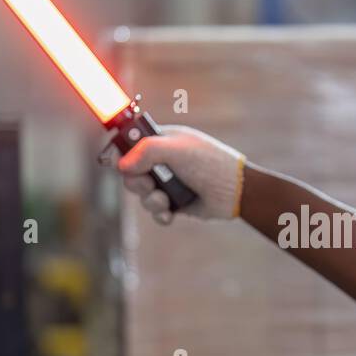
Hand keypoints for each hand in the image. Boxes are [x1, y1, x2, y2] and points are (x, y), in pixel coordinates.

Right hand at [109, 124, 245, 223]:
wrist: (236, 192)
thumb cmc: (209, 164)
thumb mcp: (176, 150)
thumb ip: (146, 151)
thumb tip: (120, 165)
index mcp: (162, 141)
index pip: (130, 144)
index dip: (121, 154)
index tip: (119, 164)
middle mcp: (163, 161)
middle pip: (130, 173)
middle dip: (137, 183)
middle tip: (150, 183)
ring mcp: (169, 182)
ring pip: (142, 195)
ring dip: (151, 200)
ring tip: (166, 200)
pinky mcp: (175, 202)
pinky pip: (156, 211)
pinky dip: (160, 214)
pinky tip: (170, 213)